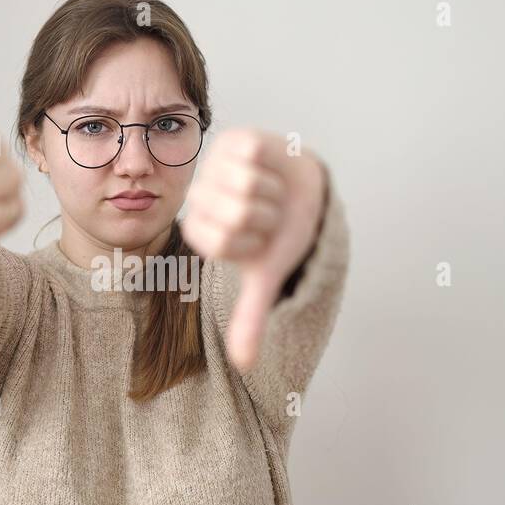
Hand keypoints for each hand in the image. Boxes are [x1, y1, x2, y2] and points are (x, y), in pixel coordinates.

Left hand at [181, 128, 326, 371]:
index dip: (254, 242)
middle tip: (269, 214)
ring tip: (272, 192)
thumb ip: (250, 318)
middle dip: (267, 217)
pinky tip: (272, 167)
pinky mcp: (234, 139)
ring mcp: (214, 166)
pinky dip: (275, 164)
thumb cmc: (281, 233)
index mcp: (199, 231)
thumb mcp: (266, 274)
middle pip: (235, 213)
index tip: (259, 239)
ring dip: (273, 191)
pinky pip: (253, 155)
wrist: (305, 192)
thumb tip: (244, 365)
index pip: (223, 241)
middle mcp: (199, 198)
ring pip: (247, 183)